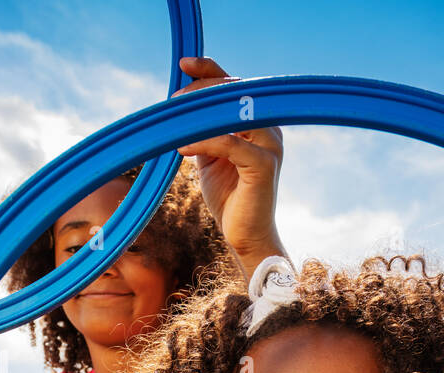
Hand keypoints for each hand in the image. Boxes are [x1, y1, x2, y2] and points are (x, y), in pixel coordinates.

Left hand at [171, 57, 286, 277]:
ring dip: (200, 112)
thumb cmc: (229, 198)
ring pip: (234, 112)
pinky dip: (202, 142)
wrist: (246, 236)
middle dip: (200, 90)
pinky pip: (229, 143)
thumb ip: (204, 129)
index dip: (210, 70)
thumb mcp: (211, 155)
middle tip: (173, 99)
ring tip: (173, 120)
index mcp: (261, 123)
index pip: (236, 85)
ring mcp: (270, 146)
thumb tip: (180, 107)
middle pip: (235, 92)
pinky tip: (181, 148)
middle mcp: (270, 129)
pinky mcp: (263, 166)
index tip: (184, 64)